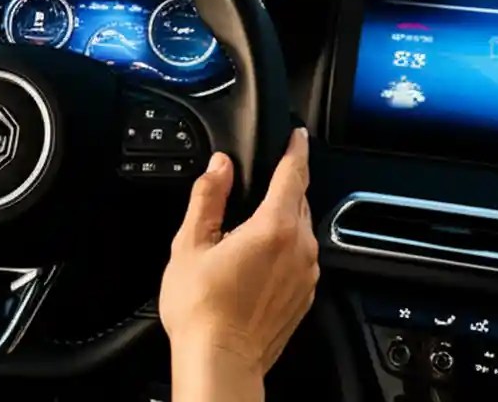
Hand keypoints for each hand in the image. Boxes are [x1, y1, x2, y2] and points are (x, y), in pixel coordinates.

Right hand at [159, 128, 317, 387]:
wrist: (220, 362)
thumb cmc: (202, 311)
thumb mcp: (190, 244)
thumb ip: (207, 198)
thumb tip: (218, 167)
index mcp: (274, 227)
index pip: (294, 174)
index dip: (295, 149)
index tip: (298, 135)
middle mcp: (300, 248)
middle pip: (298, 201)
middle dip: (283, 187)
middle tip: (257, 186)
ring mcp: (307, 274)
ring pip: (300, 231)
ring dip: (281, 222)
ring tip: (247, 229)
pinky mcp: (304, 296)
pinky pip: (300, 259)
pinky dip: (283, 250)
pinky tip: (255, 261)